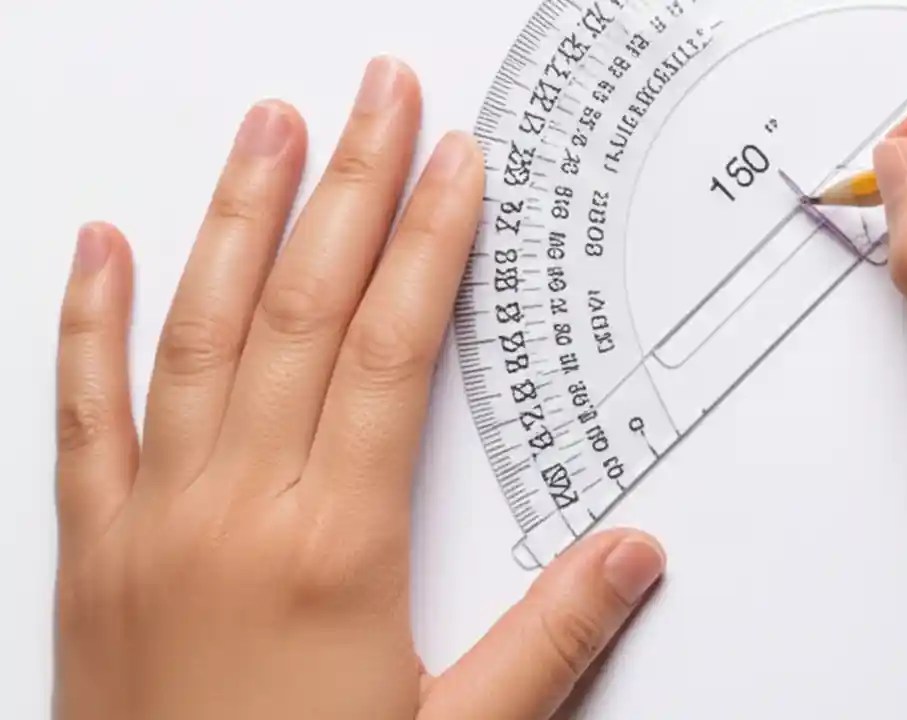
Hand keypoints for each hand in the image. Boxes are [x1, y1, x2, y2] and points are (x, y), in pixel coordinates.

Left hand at [53, 56, 664, 719]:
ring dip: (238, 217)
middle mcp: (236, 509)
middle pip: (304, 308)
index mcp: (335, 544)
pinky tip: (101, 246)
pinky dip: (87, 318)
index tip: (451, 167)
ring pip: (198, 330)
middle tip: (377, 97)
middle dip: (350, 187)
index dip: (429, 244)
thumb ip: (549, 640)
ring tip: (269, 131)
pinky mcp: (91, 549)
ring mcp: (152, 519)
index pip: (393, 349)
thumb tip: (633, 555)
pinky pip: (83, 409)